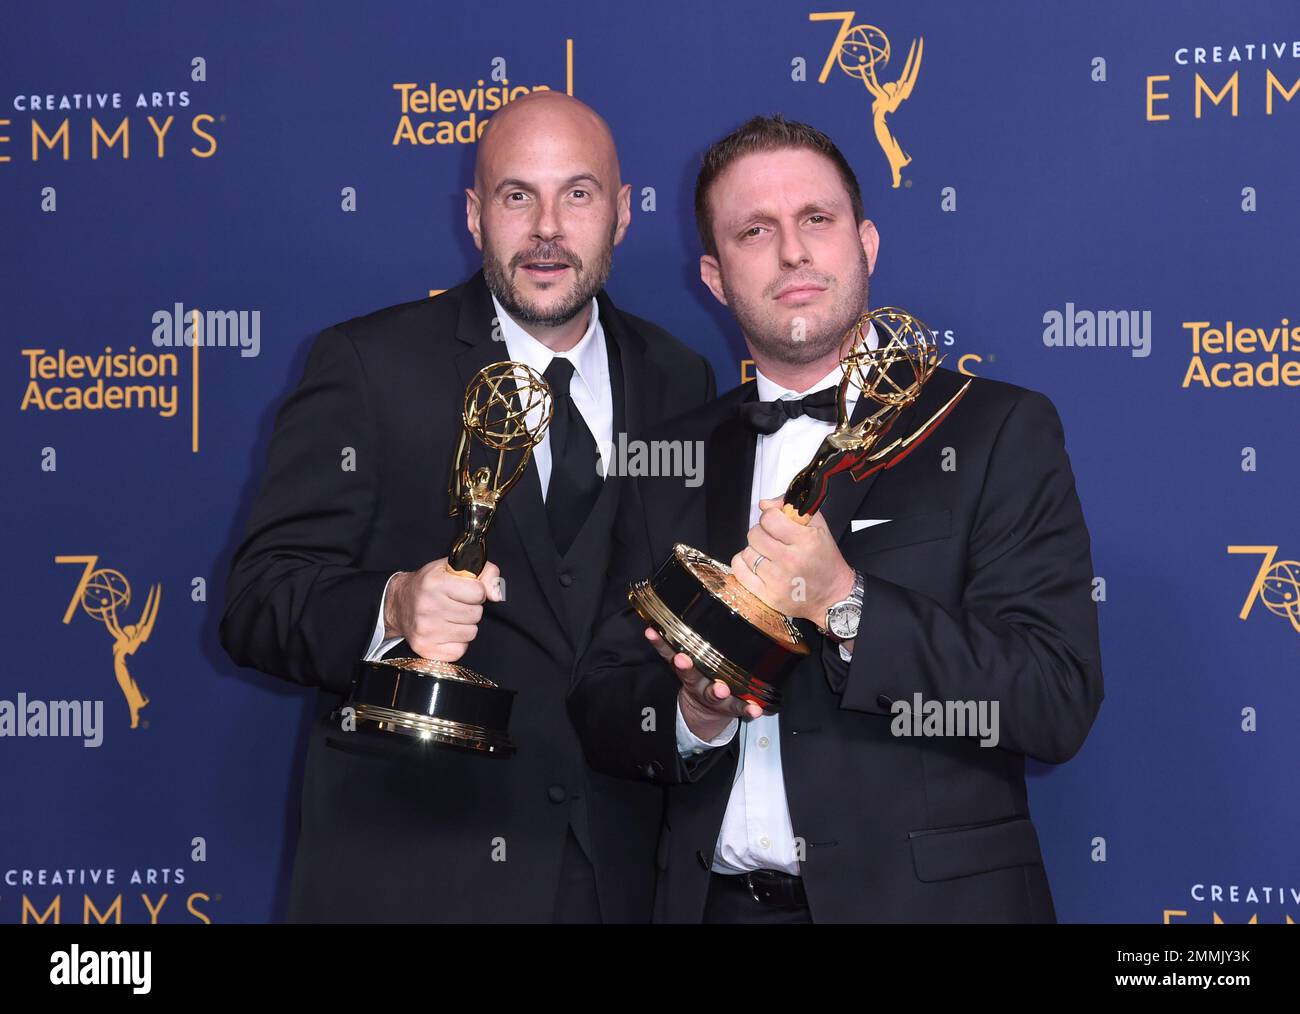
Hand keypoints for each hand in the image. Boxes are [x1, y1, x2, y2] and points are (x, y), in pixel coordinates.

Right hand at [383, 559, 503, 661]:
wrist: (399, 604)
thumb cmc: (431, 584)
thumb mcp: (455, 566)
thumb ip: (485, 572)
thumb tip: (497, 595)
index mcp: (435, 582)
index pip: (478, 592)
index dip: (476, 591)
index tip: (465, 591)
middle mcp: (427, 606)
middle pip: (476, 614)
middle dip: (471, 609)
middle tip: (456, 605)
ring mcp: (426, 630)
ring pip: (471, 633)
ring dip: (465, 626)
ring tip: (450, 617)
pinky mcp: (425, 649)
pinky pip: (460, 650)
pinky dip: (457, 642)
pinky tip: (445, 631)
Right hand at [644, 627, 760, 740]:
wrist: (705, 713)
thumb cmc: (699, 678)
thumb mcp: (684, 666)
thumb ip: (672, 648)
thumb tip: (652, 626)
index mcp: (687, 670)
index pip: (672, 656)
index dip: (664, 648)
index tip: (660, 640)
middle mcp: (699, 683)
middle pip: (691, 675)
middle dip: (686, 668)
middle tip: (682, 661)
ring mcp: (714, 696)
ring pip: (713, 692)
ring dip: (717, 690)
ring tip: (721, 690)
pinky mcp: (731, 707)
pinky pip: (740, 708)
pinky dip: (748, 710)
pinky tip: (756, 710)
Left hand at [731, 498, 854, 626]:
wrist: (832, 596)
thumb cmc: (825, 562)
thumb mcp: (819, 528)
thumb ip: (793, 509)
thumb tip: (765, 504)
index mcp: (806, 541)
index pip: (770, 518)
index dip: (770, 516)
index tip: (775, 522)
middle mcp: (791, 561)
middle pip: (755, 534)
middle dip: (762, 532)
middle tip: (772, 539)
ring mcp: (777, 580)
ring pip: (747, 552)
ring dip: (755, 550)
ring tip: (768, 554)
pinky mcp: (767, 595)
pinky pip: (740, 571)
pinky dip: (743, 564)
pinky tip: (756, 564)